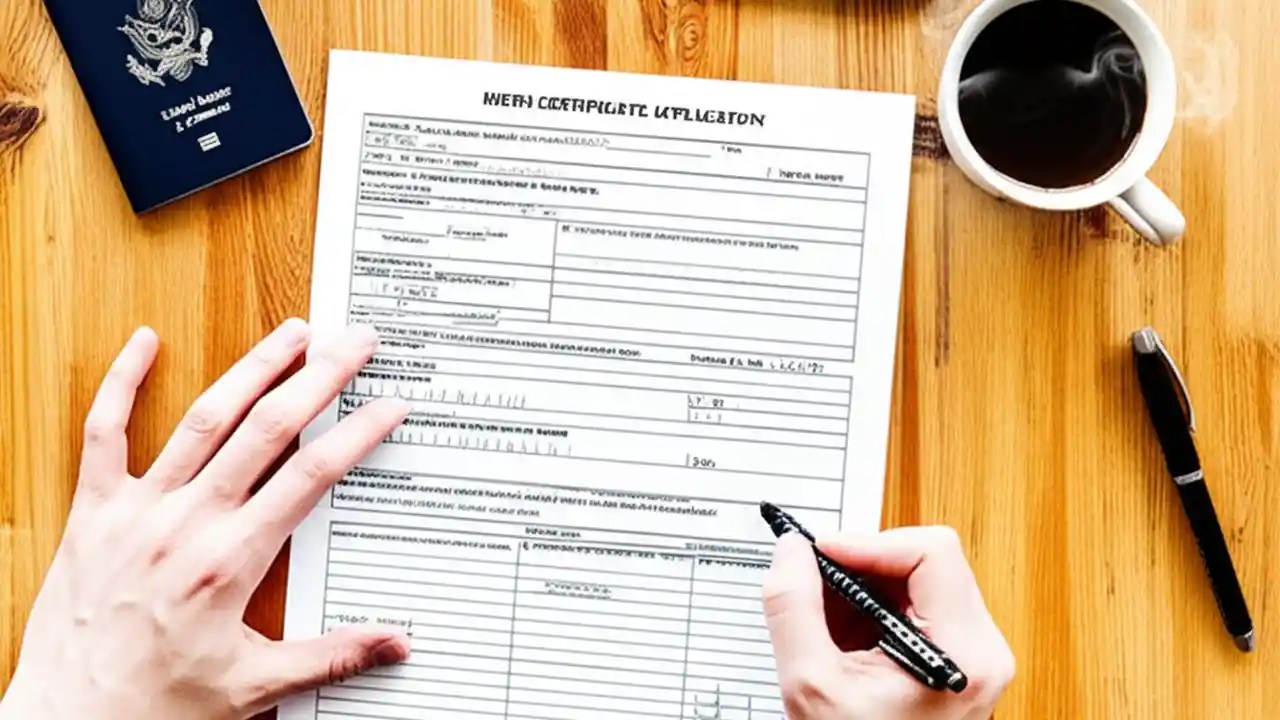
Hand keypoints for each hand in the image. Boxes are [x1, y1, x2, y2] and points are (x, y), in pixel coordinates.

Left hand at [0, 321, 411, 719]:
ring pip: (204, 419)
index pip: (313, 477)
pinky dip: (121, 384)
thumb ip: (332, 656)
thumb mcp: (255, 687)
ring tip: (290, 334)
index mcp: (232, 561)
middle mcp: (188, 522)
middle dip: (319, 378)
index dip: (358, 433)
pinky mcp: (94, 511)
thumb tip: (397, 645)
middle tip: (353, 342)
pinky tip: (144, 342)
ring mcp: (138, 509)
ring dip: (251, 368)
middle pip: (268, 430)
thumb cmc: (157, 706)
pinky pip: (104, 434)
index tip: (389, 407)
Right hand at [762, 527, 1014, 719]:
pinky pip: (917, 603)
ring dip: (865, 587)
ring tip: (826, 619)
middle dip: (862, 566)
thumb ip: (794, 608)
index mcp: (966, 655)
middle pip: (926, 560)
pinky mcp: (957, 655)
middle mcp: (982, 649)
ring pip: (919, 577)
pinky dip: (874, 607)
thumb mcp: (812, 685)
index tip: (822, 552)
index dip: (868, 543)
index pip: (930, 552)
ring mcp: (974, 653)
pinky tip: (844, 636)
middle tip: (815, 581)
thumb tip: (792, 552)